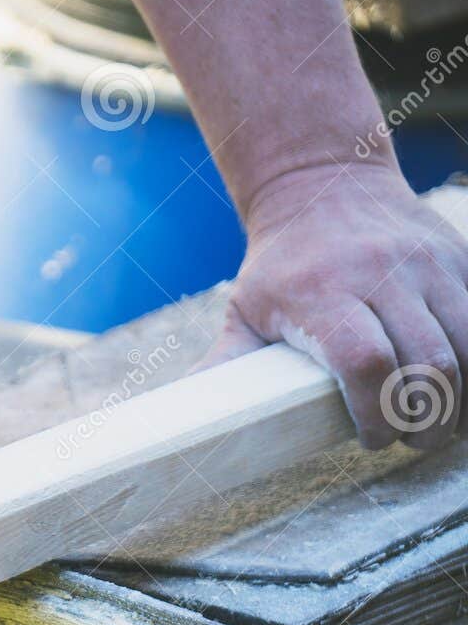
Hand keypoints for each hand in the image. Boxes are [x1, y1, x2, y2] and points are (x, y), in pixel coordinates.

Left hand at [203, 162, 467, 449]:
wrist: (324, 183)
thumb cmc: (280, 264)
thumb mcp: (244, 309)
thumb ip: (224, 367)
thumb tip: (185, 421)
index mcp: (322, 293)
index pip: (366, 362)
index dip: (376, 412)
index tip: (370, 439)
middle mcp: (382, 274)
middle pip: (428, 362)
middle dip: (426, 418)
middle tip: (411, 441)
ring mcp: (427, 263)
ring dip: (463, 398)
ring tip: (440, 425)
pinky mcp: (459, 257)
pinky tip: (463, 390)